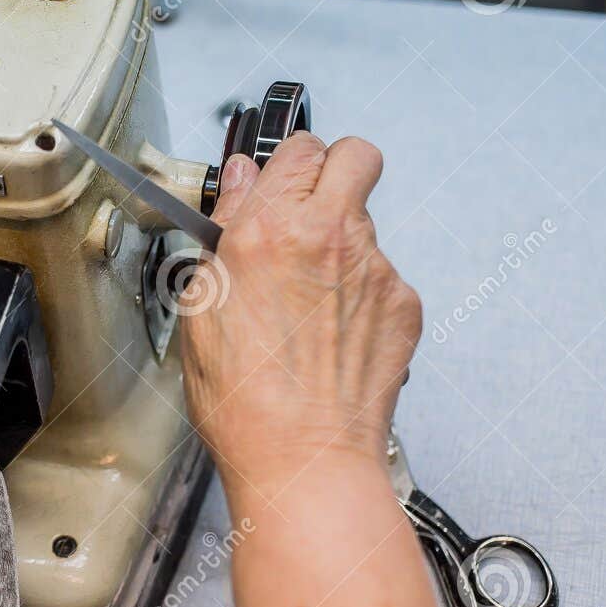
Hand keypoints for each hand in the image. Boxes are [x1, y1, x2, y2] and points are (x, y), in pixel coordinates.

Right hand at [179, 133, 420, 497]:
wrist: (304, 457)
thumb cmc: (244, 400)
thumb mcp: (202, 307)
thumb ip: (226, 231)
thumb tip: (238, 185)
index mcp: (267, 230)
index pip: (297, 149)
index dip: (286, 167)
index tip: (278, 186)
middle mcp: (328, 236)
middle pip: (356, 155)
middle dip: (336, 170)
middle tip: (313, 206)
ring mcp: (374, 268)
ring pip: (367, 223)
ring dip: (343, 244)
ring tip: (311, 301)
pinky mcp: (403, 302)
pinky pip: (384, 276)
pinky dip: (362, 296)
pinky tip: (334, 334)